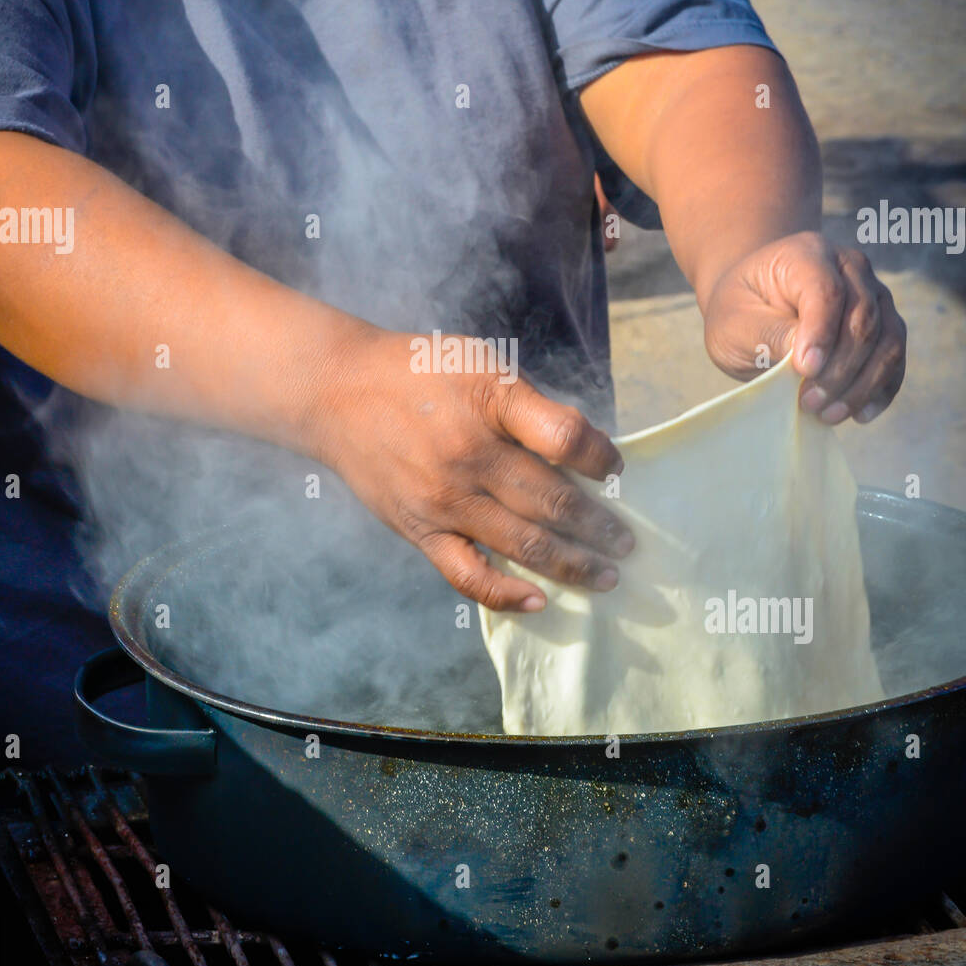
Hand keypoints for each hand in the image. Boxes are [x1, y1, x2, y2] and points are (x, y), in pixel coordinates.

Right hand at [311, 327, 634, 609]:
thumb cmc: (418, 374)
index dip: (602, 458)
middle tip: (628, 544)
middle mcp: (469, 455)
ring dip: (573, 564)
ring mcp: (444, 499)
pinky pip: (468, 574)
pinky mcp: (419, 530)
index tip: (616, 470)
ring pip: (524, 544)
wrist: (337, 392)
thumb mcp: (481, 364)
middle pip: (552, 500)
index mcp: (491, 403)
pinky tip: (540, 600)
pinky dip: (506, 594)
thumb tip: (583, 451)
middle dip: (599, 526)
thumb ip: (529, 407)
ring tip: (606, 576)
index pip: (565, 439)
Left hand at [701, 231, 906, 423]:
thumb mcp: (736, 322)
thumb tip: (809, 361)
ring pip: (887, 340)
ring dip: (863, 384)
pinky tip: (859, 415)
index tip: (804, 371)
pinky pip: (895, 359)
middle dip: (840, 368)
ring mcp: (875, 295)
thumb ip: (770, 334)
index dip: (821, 334)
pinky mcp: (886, 326)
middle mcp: (851, 268)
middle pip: (863, 318)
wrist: (756, 306)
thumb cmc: (741, 312)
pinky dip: (881, 390)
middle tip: (810, 402)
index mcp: (808, 254)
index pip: (827, 291)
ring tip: (830, 414)